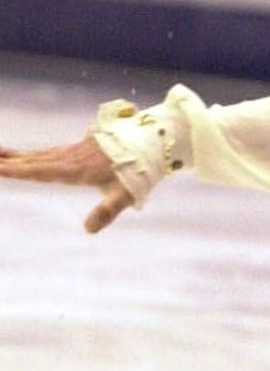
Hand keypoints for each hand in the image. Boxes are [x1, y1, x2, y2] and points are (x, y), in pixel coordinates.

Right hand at [0, 136, 133, 233]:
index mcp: (76, 170)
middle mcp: (71, 159)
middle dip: (9, 161)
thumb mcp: (126, 194)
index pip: (40, 171)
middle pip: (34, 161)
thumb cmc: (140, 169)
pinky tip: (31, 157)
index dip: (18, 171)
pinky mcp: (81, 149)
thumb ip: (107, 211)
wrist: (153, 140)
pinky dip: (35, 155)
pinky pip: (51, 152)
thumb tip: (88, 230)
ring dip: (18, 156)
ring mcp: (75, 152)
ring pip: (40, 155)